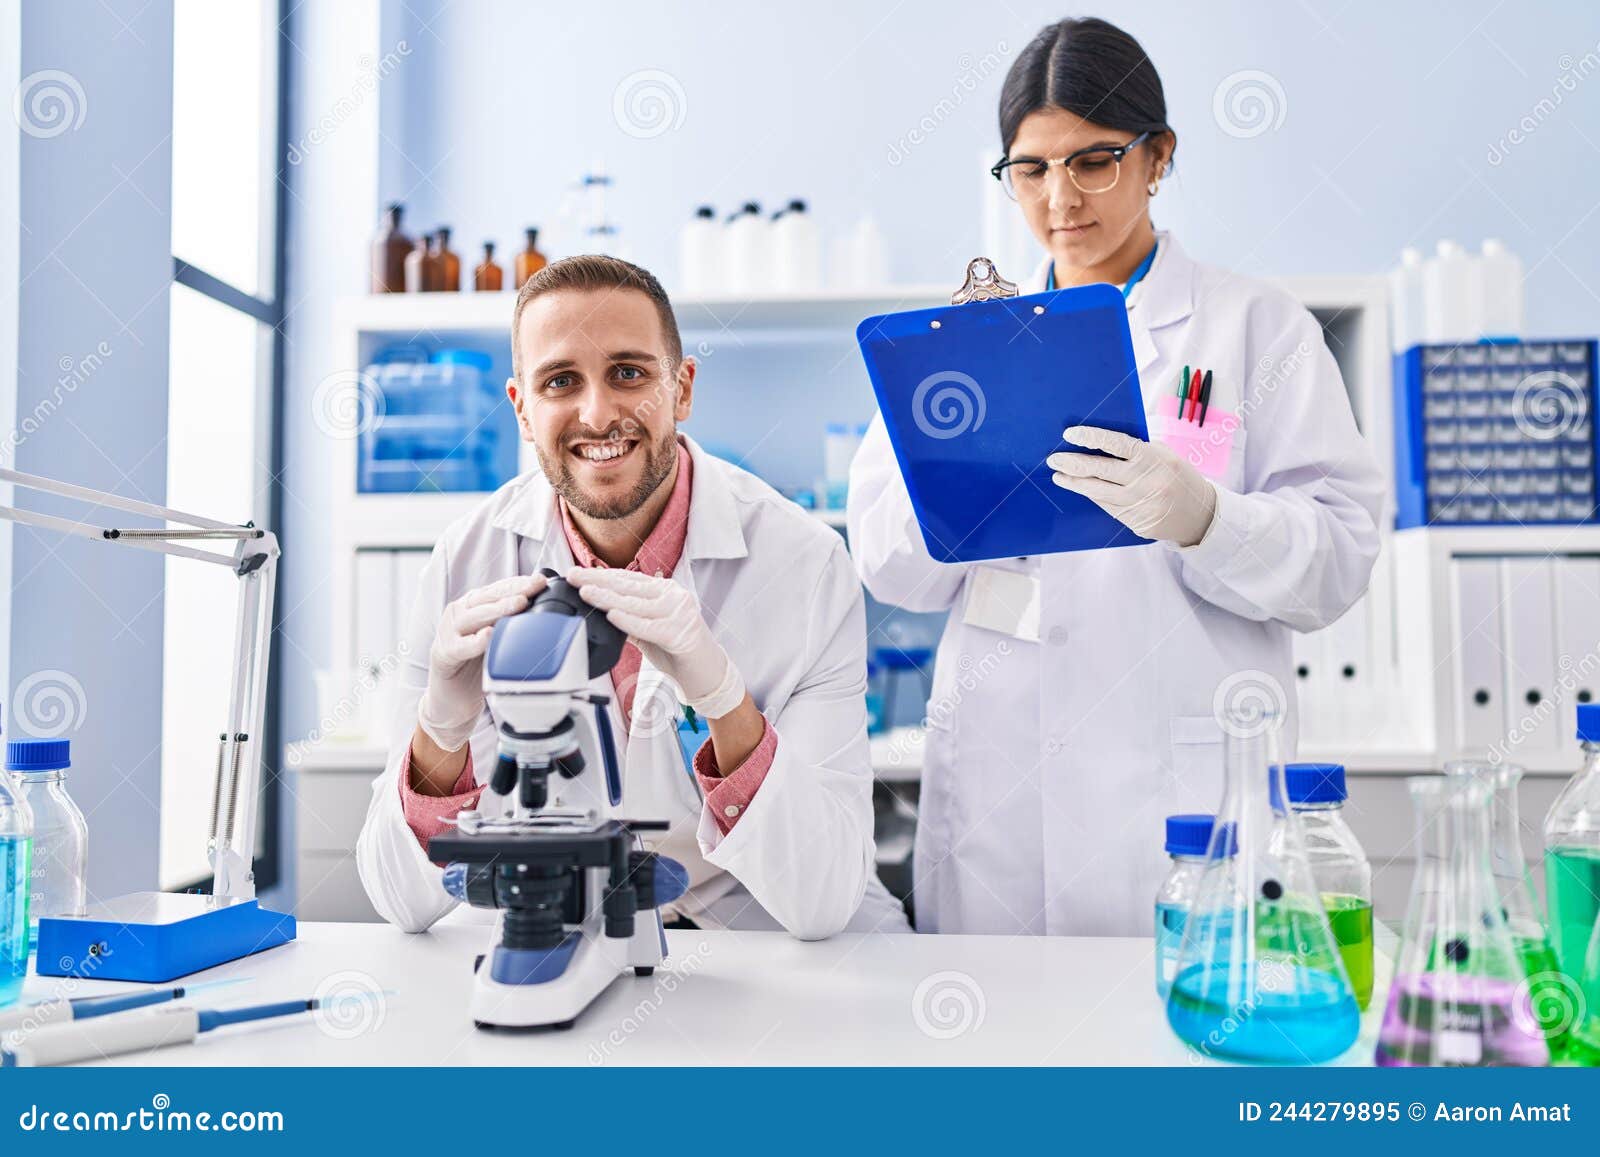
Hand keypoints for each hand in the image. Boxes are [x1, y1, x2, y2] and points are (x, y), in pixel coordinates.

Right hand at [416, 574, 546, 750]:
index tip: (541, 581)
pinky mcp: (442, 654)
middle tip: (532, 589)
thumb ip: (514, 622)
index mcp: (473, 605)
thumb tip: (545, 607)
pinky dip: (474, 641)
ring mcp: (447, 632)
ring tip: (518, 605)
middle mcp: (459, 614)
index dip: (519, 583)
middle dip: (512, 592)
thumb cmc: (477, 664)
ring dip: (497, 610)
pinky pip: (459, 646)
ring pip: (473, 617)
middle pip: (486, 599)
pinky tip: (489, 636)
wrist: (453, 698)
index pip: (497, 588)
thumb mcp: (499, 638)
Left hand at [567, 566, 745, 718]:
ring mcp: (678, 614)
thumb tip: (599, 610)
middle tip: (573, 576)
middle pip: (629, 587)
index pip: (628, 579)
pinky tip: (612, 615)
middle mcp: (674, 597)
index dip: (601, 575)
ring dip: (607, 598)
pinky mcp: (679, 635)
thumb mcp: (650, 627)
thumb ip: (630, 616)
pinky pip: (647, 627)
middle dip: (597, 581)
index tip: (578, 573)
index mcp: (666, 591)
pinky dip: (628, 621)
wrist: (708, 673)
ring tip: (585, 592)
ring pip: (635, 604)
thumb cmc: (678, 649)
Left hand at [1047, 425, 1216, 546]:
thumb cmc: (1177, 476)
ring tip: (1059, 476)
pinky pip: (1108, 508)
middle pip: (1100, 470)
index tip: (1069, 435)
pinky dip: (1093, 497)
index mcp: (1153, 458)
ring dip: (1075, 484)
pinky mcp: (1137, 523)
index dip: (1090, 438)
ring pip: (1099, 492)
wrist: (1201, 513)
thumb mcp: (1164, 455)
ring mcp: (1141, 505)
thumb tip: (1097, 444)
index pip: (1116, 444)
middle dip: (1072, 464)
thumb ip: (1135, 450)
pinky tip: (1082, 490)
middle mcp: (1146, 482)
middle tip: (1054, 459)